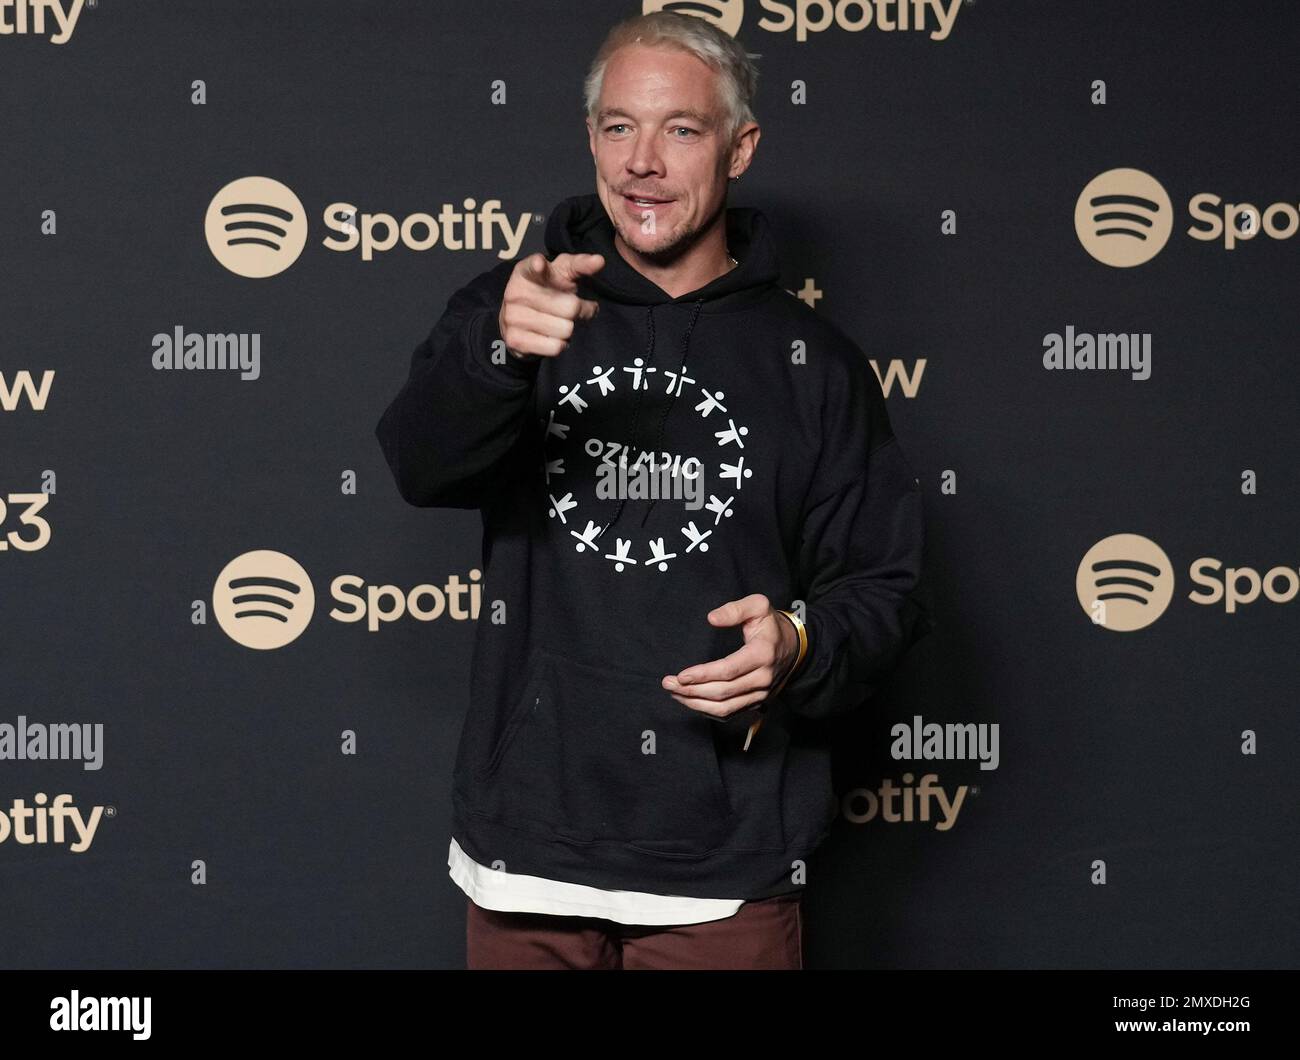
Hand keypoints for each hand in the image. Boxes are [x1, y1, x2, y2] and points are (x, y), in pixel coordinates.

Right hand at [498, 252, 603, 360]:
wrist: (517, 318)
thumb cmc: (547, 290)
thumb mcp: (562, 273)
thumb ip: (580, 265)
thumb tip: (600, 260)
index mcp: (526, 271)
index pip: (533, 266)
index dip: (538, 266)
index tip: (540, 264)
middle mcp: (515, 292)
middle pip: (570, 307)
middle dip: (580, 310)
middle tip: (574, 309)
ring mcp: (513, 317)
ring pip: (565, 330)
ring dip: (569, 329)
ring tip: (560, 322)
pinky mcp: (515, 340)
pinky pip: (555, 347)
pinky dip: (560, 344)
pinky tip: (551, 336)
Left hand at [662, 593, 800, 718]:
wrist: (794, 648)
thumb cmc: (770, 626)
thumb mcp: (758, 606)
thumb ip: (735, 609)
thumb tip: (711, 618)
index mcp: (762, 654)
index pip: (728, 670)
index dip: (703, 675)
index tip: (681, 675)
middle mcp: (762, 678)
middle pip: (722, 692)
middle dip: (691, 690)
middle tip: (668, 684)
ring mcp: (760, 694)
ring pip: (724, 708)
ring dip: (695, 704)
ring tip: (674, 693)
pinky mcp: (756, 703)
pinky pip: (729, 713)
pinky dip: (707, 711)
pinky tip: (690, 701)